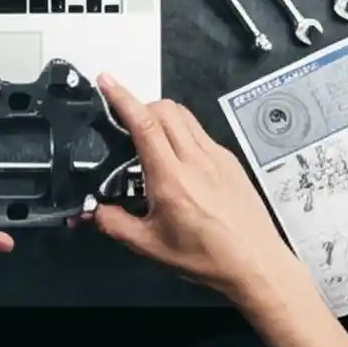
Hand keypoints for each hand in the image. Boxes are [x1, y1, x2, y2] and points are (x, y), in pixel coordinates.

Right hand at [90, 74, 298, 302]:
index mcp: (172, 178)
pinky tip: (177, 161)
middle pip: (164, 109)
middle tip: (124, 124)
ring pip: (184, 116)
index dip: (123, 98)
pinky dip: (181, 133)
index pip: (144, 124)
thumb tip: (91, 210)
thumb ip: (114, 223)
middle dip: (140, 106)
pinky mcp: (229, 161)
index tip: (107, 81)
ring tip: (149, 140)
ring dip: (161, 116)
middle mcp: (196, 159)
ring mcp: (217, 157)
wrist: (256, 264)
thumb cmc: (206, 257)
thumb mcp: (150, 246)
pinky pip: (200, 133)